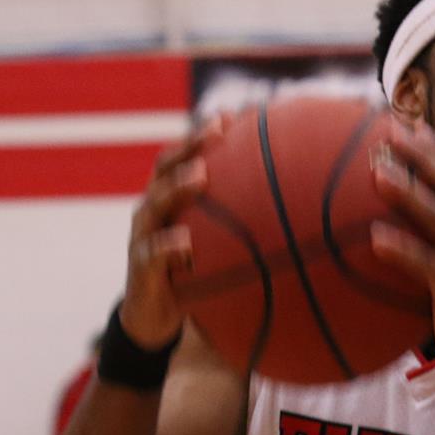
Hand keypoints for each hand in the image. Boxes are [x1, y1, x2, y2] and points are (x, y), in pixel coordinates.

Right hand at [121, 119, 221, 349]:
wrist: (156, 318)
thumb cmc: (193, 275)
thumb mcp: (217, 248)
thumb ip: (241, 226)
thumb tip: (294, 211)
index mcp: (171, 200)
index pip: (183, 158)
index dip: (202, 135)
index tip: (231, 116)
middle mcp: (153, 211)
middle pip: (165, 168)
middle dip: (189, 146)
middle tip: (216, 132)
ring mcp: (143, 236)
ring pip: (154, 203)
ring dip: (176, 187)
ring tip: (200, 176)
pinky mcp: (140, 269)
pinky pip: (150, 254)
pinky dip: (167, 247)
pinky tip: (186, 245)